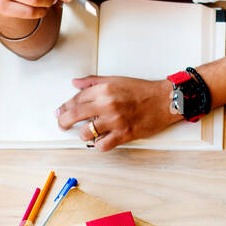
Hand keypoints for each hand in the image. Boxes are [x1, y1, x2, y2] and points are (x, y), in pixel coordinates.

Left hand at [56, 75, 175, 148]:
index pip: (76, 99)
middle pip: (74, 115)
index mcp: (104, 90)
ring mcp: (115, 121)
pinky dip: (98, 145)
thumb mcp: (115, 80)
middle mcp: (107, 104)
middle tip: (63, 125)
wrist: (164, 100)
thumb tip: (75, 83)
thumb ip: (93, 82)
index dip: (65, 107)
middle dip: (64, 122)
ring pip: (86, 132)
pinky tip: (100, 141)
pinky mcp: (124, 134)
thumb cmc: (142, 90)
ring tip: (86, 133)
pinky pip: (102, 145)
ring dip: (83, 135)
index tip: (61, 112)